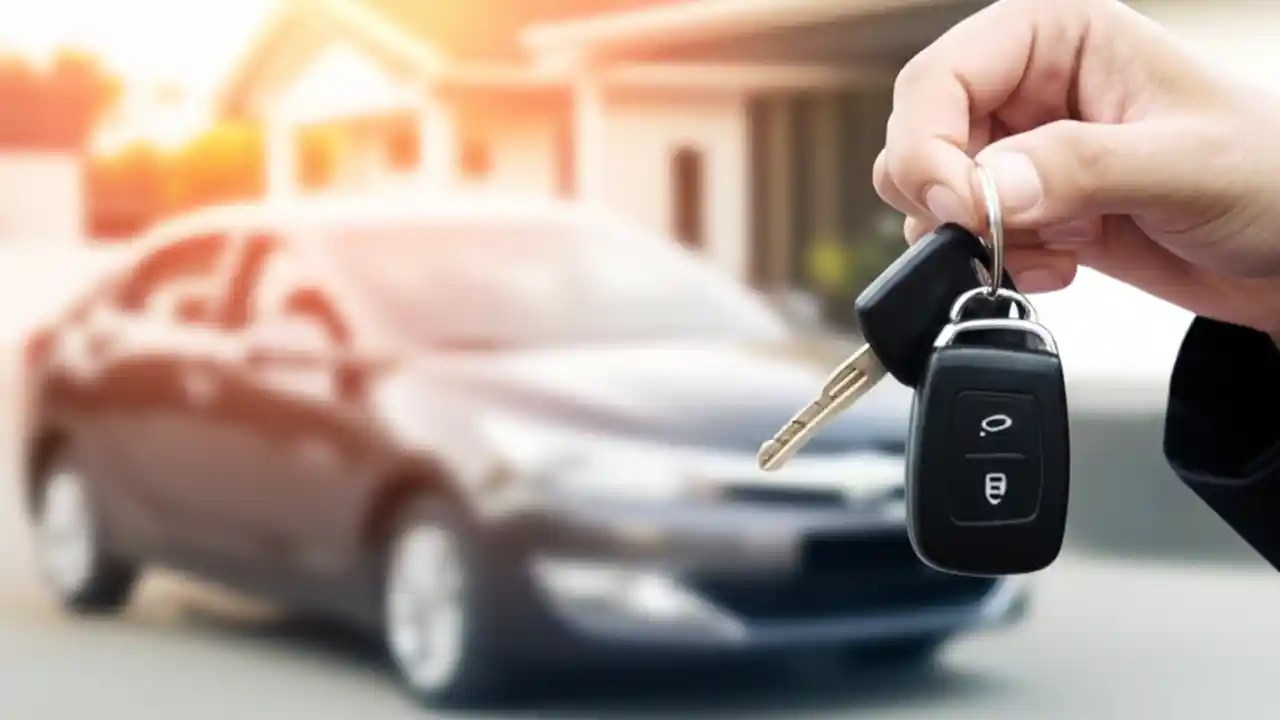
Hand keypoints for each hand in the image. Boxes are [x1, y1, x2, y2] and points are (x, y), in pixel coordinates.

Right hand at [874, 0, 1279, 335]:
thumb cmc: (1273, 178)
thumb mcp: (1186, 163)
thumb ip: (1081, 167)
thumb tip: (985, 188)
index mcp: (1059, 34)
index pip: (940, 77)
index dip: (930, 145)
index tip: (963, 207)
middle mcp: (1027, 86)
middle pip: (920, 135)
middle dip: (948, 198)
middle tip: (1000, 234)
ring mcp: (1022, 150)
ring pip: (930, 193)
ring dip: (974, 238)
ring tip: (1051, 248)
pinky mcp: (1026, 208)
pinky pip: (963, 239)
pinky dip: (997, 264)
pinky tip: (1060, 262)